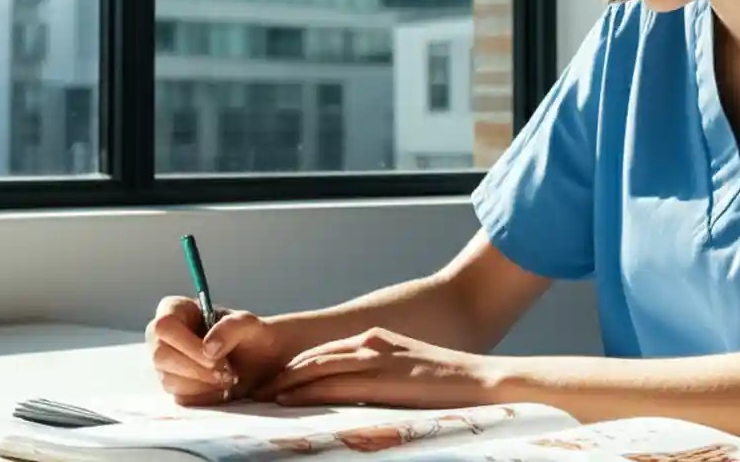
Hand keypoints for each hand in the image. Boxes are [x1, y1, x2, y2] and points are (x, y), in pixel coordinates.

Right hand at [145, 296, 286, 405]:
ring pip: (170, 380)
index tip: (213, 356)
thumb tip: (208, 348)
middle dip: (197, 369)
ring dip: (203, 384)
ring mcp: (165, 363)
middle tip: (227, 373)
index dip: (186, 344)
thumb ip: (231, 328)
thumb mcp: (248, 324)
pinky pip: (180, 397)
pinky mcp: (174, 385)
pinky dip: (204, 396)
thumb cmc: (249, 335)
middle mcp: (163, 336)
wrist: (257, 361)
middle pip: (162, 356)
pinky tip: (222, 389)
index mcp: (176, 310)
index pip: (165, 326)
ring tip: (229, 378)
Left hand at [253, 327, 498, 408]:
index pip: (326, 351)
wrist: (479, 378)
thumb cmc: (449, 382)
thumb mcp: (408, 372)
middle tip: (260, 389)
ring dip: (287, 382)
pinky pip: (332, 383)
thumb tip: (362, 395)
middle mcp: (370, 343)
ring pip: (316, 367)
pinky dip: (304, 391)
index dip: (299, 366)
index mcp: (377, 339)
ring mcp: (374, 358)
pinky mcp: (378, 377)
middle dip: (286, 373)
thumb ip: (382, 377)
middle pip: (315, 356)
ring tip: (264, 396)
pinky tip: (287, 400)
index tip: (278, 381)